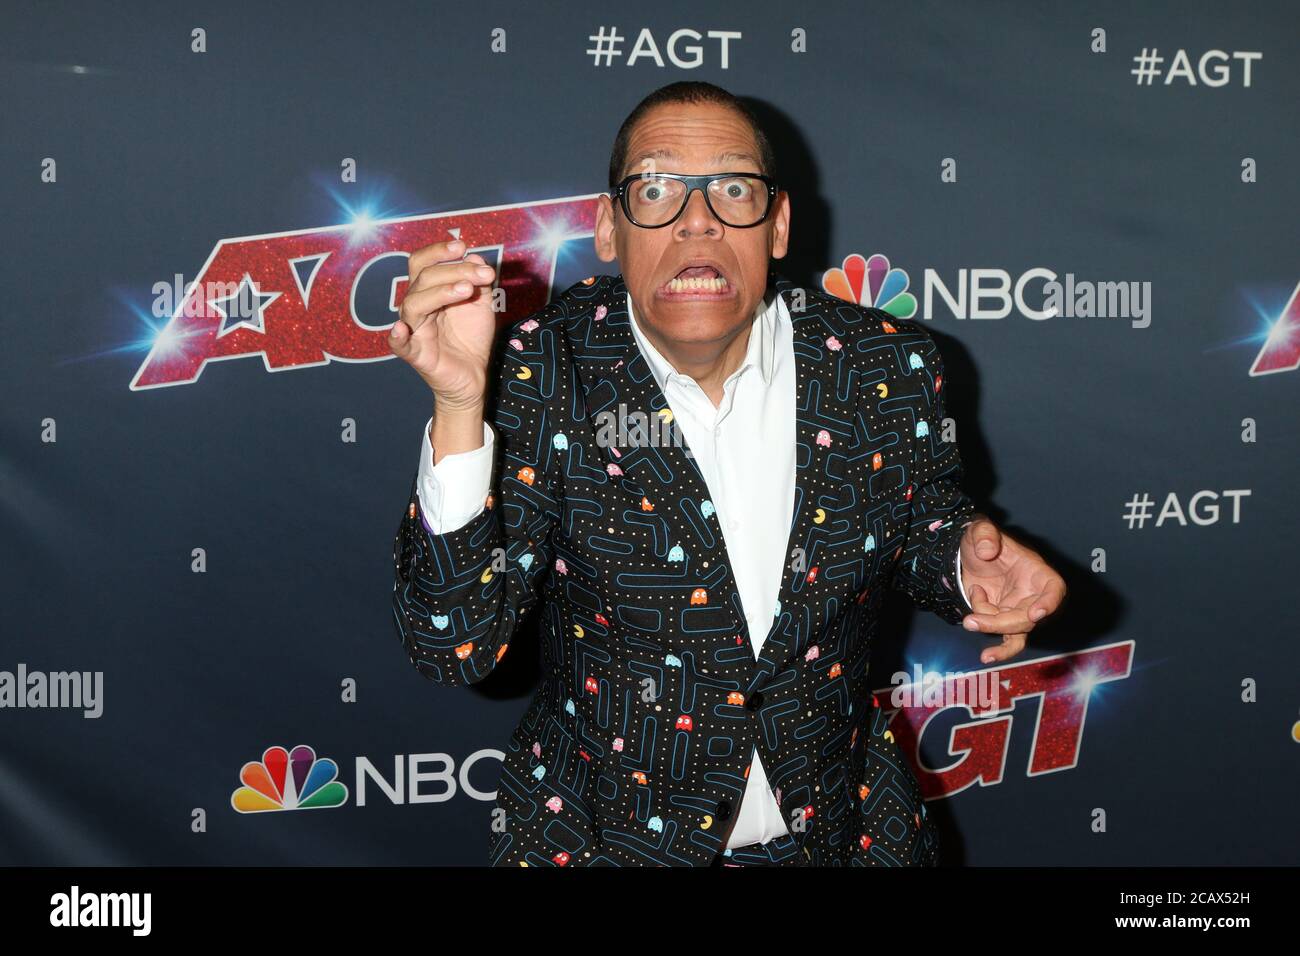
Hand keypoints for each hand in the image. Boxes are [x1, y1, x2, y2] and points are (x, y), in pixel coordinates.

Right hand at [388, 238, 496, 410]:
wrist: (474, 375)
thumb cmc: (471, 337)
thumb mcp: (482, 304)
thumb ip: (479, 282)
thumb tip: (475, 258)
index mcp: (429, 291)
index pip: (423, 263)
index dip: (438, 251)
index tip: (462, 246)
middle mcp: (417, 306)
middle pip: (423, 278)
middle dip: (453, 270)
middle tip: (482, 274)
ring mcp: (413, 329)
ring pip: (414, 303)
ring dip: (440, 292)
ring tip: (466, 290)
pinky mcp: (415, 353)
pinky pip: (398, 344)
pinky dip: (397, 336)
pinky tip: (401, 328)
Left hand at [958, 516, 1065, 663]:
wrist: (966, 557)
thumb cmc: (980, 541)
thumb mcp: (979, 529)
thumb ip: (984, 534)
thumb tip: (986, 550)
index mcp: (1036, 571)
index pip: (1053, 588)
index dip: (1049, 602)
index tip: (1036, 613)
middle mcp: (1032, 594)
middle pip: (1029, 616)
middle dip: (1002, 621)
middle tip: (972, 619)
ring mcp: (1019, 610)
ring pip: (1016, 631)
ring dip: (993, 629)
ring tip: (969, 622)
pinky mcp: (1004, 621)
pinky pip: (1008, 640)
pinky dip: (999, 650)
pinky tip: (987, 657)